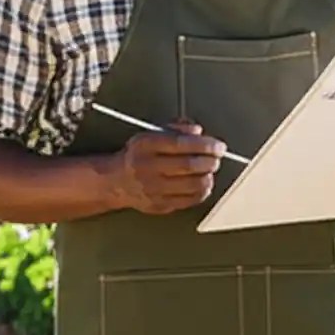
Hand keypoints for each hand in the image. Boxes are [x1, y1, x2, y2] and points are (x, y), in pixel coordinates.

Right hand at [108, 120, 226, 214]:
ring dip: (208, 176)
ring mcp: (153, 189)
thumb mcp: (151, 134)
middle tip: (217, 158)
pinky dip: (202, 192)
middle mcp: (147, 167)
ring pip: (192, 185)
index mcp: (145, 145)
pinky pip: (189, 200)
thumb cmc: (138, 156)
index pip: (179, 144)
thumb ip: (175, 128)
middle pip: (188, 165)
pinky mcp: (160, 205)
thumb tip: (197, 130)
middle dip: (210, 161)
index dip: (204, 145)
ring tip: (210, 170)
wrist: (116, 182)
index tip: (218, 146)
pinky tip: (203, 184)